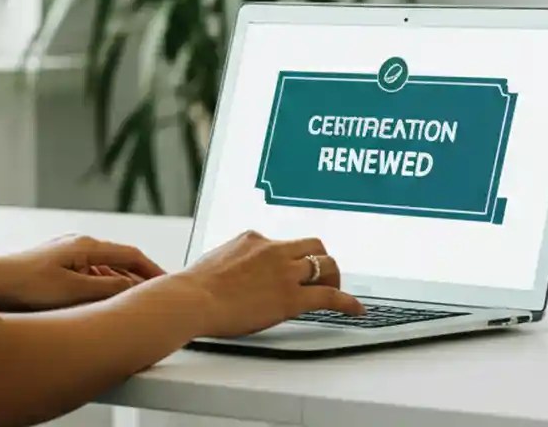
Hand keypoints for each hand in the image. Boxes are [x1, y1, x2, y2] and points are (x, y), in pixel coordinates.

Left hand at [0, 235, 166, 311]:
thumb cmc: (25, 285)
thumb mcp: (73, 291)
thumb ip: (107, 288)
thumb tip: (135, 288)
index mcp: (86, 246)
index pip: (131, 255)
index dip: (153, 270)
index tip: (168, 284)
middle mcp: (78, 245)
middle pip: (120, 259)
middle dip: (140, 277)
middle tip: (157, 294)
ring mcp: (66, 253)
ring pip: (104, 267)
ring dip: (121, 282)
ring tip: (134, 301)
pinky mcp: (56, 265)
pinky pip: (89, 273)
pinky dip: (103, 285)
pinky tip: (103, 300)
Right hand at [176, 230, 363, 337]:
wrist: (192, 299)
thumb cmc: (193, 287)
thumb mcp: (215, 260)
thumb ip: (232, 261)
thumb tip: (230, 269)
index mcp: (253, 239)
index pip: (283, 243)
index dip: (290, 258)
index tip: (291, 270)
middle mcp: (273, 250)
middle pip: (313, 245)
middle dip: (320, 260)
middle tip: (322, 276)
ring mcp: (284, 272)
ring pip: (326, 265)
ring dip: (334, 277)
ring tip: (337, 290)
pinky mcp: (291, 297)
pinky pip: (329, 296)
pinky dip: (347, 302)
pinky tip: (355, 309)